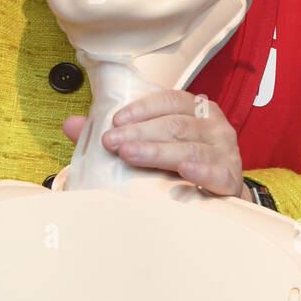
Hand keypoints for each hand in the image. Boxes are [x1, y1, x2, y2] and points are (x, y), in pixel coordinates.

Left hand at [62, 90, 250, 199]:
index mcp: (194, 110)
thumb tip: (70, 124)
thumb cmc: (180, 167)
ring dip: (157, 151)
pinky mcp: (230, 178)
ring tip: (130, 155)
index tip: (115, 121)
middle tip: (111, 142)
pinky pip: (215, 172)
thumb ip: (115, 135)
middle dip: (139, 133)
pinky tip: (184, 173)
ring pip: (189, 148)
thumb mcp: (151, 146)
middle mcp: (213, 126)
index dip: (141, 109)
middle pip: (174, 125)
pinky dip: (200, 171)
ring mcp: (225, 151)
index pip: (168, 100)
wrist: (220, 200)